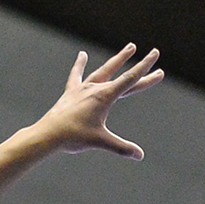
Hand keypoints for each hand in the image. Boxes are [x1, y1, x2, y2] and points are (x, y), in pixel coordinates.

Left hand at [35, 44, 163, 159]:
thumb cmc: (74, 137)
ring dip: (118, 60)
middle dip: (140, 65)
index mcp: (105, 96)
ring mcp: (83, 88)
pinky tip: (82, 55)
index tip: (155, 54)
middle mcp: (95, 88)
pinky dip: (80, 65)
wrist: (48, 134)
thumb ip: (121, 147)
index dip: (145, 66)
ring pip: (103, 70)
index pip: (131, 79)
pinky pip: (76, 75)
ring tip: (129, 48)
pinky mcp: (71, 92)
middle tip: (155, 52)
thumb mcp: (100, 142)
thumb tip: (139, 156)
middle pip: (122, 74)